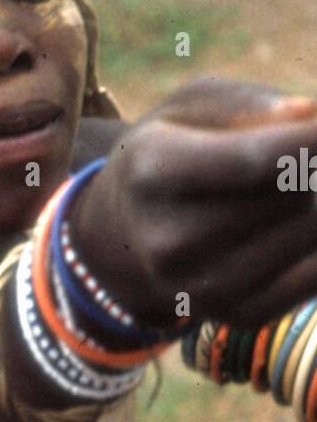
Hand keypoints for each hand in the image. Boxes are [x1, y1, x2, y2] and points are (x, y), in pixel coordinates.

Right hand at [70, 78, 316, 330]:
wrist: (123, 235)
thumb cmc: (170, 151)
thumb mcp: (190, 108)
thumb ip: (249, 105)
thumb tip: (311, 116)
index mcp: (152, 173)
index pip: (253, 159)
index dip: (312, 139)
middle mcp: (169, 241)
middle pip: (291, 195)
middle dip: (313, 167)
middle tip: (299, 159)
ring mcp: (201, 288)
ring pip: (308, 234)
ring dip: (315, 204)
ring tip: (292, 188)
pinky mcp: (235, 316)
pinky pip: (312, 278)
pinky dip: (316, 246)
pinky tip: (298, 223)